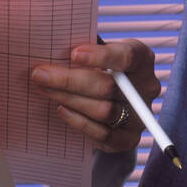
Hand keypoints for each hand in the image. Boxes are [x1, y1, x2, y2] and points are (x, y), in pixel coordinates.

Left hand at [30, 36, 158, 153]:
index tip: (73, 54)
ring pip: (103, 110)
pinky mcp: (128, 138)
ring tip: (44, 89)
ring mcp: (139, 116)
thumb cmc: (100, 67)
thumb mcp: (97, 51)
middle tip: (39, 74)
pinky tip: (61, 109)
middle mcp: (147, 88)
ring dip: (69, 99)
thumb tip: (53, 48)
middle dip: (69, 80)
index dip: (101, 56)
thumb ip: (84, 50)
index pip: (126, 57)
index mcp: (142, 59)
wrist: (112, 98)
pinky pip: (103, 134)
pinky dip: (80, 122)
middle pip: (108, 86)